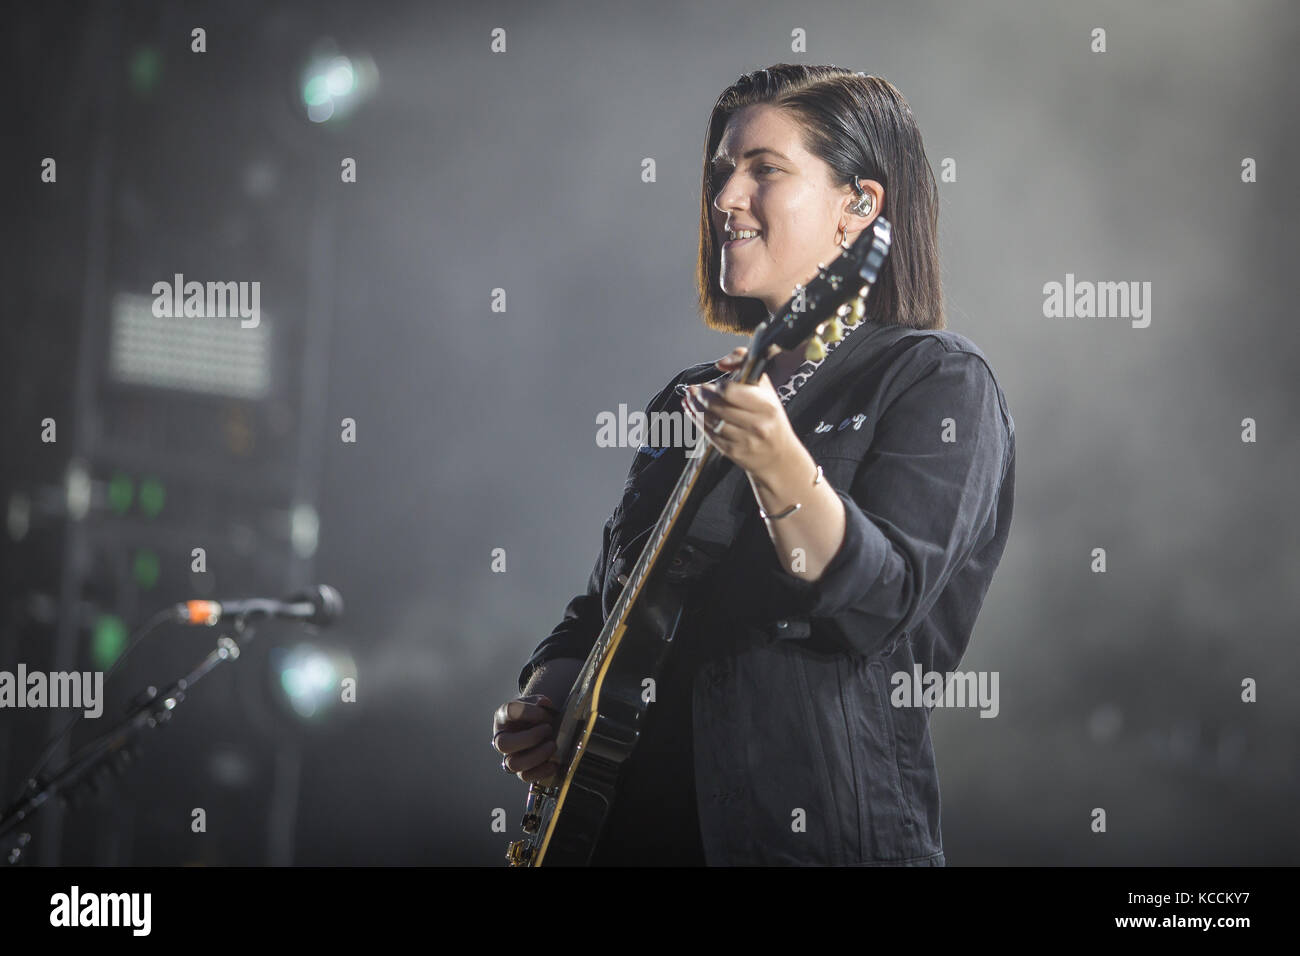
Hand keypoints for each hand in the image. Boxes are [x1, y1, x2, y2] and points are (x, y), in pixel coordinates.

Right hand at [492, 693, 561, 783]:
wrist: (538, 725)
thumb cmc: (535, 714)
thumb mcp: (536, 703)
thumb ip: (540, 702)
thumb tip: (543, 704)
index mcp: (503, 716)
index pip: (509, 711)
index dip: (528, 711)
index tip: (545, 712)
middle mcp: (502, 738)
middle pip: (503, 745)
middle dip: (530, 738)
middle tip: (548, 729)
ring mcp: (509, 755)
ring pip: (513, 764)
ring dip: (537, 755)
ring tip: (552, 745)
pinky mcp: (521, 770)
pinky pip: (526, 777)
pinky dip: (541, 771)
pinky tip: (554, 763)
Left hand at [681, 346, 803, 481]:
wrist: (779, 455)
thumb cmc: (771, 418)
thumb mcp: (766, 389)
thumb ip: (746, 365)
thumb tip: (722, 362)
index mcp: (766, 406)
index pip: (731, 391)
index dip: (717, 385)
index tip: (713, 383)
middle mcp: (756, 424)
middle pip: (716, 406)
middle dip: (700, 395)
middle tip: (694, 388)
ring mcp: (744, 440)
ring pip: (710, 420)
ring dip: (695, 407)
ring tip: (690, 397)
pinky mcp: (733, 452)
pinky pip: (709, 434)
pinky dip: (697, 420)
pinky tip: (692, 411)